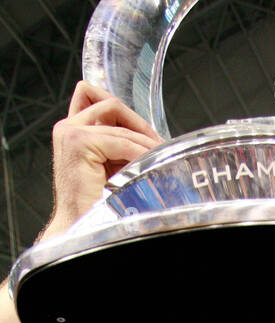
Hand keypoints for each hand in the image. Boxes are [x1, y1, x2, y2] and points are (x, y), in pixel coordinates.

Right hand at [44, 81, 162, 237]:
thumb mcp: (109, 165)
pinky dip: (139, 154)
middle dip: (139, 124)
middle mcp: (67, 127)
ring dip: (144, 142)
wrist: (79, 225)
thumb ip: (118, 144)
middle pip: (111, 104)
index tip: (147, 134)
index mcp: (71, 130)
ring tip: (158, 159)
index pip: (95, 97)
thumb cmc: (94, 203)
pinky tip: (147, 167)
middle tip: (159, 144)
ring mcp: (71, 132)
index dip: (126, 112)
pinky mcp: (79, 142)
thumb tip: (148, 136)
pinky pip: (122, 142)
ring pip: (120, 125)